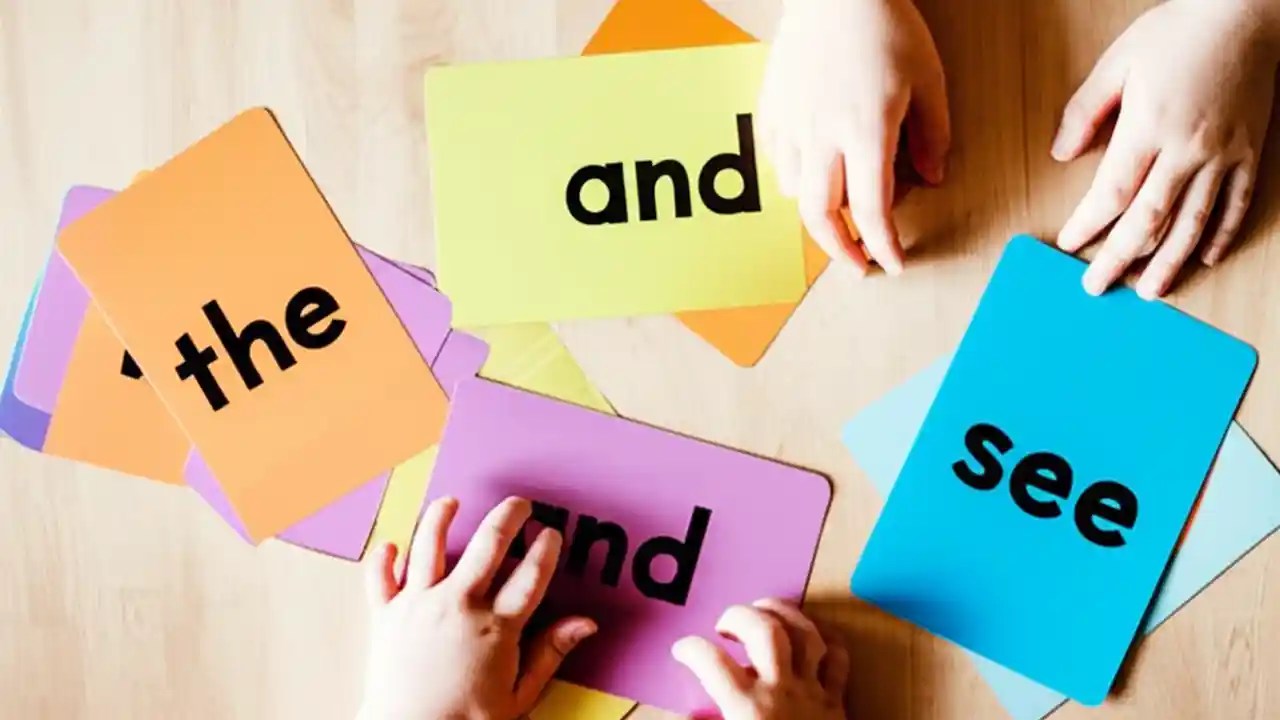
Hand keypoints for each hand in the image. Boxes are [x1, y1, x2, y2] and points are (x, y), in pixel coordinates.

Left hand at [358, 496, 595, 719]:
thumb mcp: (520, 696)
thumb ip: (550, 653)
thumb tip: (585, 624)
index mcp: (497, 626)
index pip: (530, 573)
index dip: (546, 548)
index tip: (552, 533)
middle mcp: (458, 605)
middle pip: (488, 544)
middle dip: (508, 515)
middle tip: (519, 504)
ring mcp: (419, 605)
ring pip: (430, 544)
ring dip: (442, 516)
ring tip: (452, 502)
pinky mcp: (385, 615)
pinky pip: (379, 577)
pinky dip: (383, 558)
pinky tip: (392, 544)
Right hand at [673, 599, 849, 719]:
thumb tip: (684, 715)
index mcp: (747, 710)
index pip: (710, 662)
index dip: (690, 649)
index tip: (682, 650)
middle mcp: (780, 691)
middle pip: (763, 631)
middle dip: (739, 615)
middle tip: (723, 624)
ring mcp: (813, 693)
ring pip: (804, 634)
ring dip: (782, 613)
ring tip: (762, 609)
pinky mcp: (838, 702)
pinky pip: (838, 659)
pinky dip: (826, 640)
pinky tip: (810, 634)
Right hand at [758, 0, 949, 274]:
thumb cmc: (887, 28)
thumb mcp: (929, 80)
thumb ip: (933, 135)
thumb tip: (933, 178)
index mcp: (865, 131)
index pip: (872, 210)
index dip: (884, 245)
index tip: (892, 263)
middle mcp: (822, 136)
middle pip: (821, 216)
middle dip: (840, 248)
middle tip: (858, 261)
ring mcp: (791, 124)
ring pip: (796, 191)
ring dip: (819, 208)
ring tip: (839, 205)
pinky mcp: (771, 110)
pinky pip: (776, 160)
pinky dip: (795, 176)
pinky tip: (813, 168)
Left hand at [1053, 0, 1279, 297]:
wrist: (1248, 11)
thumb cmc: (1180, 32)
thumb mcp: (1118, 63)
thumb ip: (1084, 111)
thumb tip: (1060, 153)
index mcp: (1148, 128)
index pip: (1111, 194)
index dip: (1088, 225)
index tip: (1070, 244)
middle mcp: (1187, 150)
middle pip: (1148, 220)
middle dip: (1119, 259)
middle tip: (1097, 286)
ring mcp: (1223, 155)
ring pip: (1194, 223)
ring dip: (1169, 263)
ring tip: (1150, 291)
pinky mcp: (1250, 152)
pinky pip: (1237, 204)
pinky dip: (1221, 235)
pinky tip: (1205, 258)